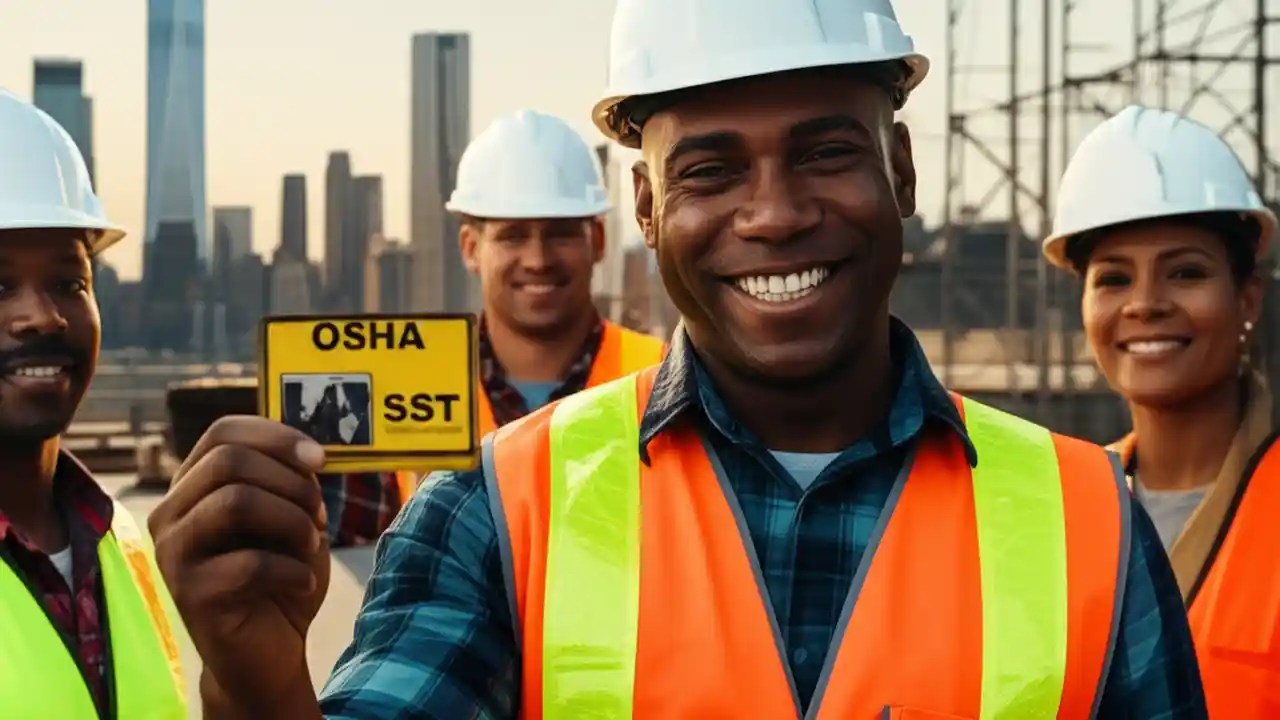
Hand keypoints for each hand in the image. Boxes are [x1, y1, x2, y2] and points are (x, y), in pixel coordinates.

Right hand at [149, 416, 329, 714]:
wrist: (267, 650)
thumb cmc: (279, 575)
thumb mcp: (290, 516)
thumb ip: (290, 480)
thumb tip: (309, 452)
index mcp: (193, 484)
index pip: (224, 431)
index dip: (277, 436)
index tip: (321, 460)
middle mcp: (170, 512)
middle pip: (229, 460)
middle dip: (291, 483)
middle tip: (319, 516)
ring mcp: (172, 553)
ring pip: (235, 502)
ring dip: (292, 521)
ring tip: (310, 546)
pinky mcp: (188, 594)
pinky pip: (250, 564)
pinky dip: (294, 570)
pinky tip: (303, 582)